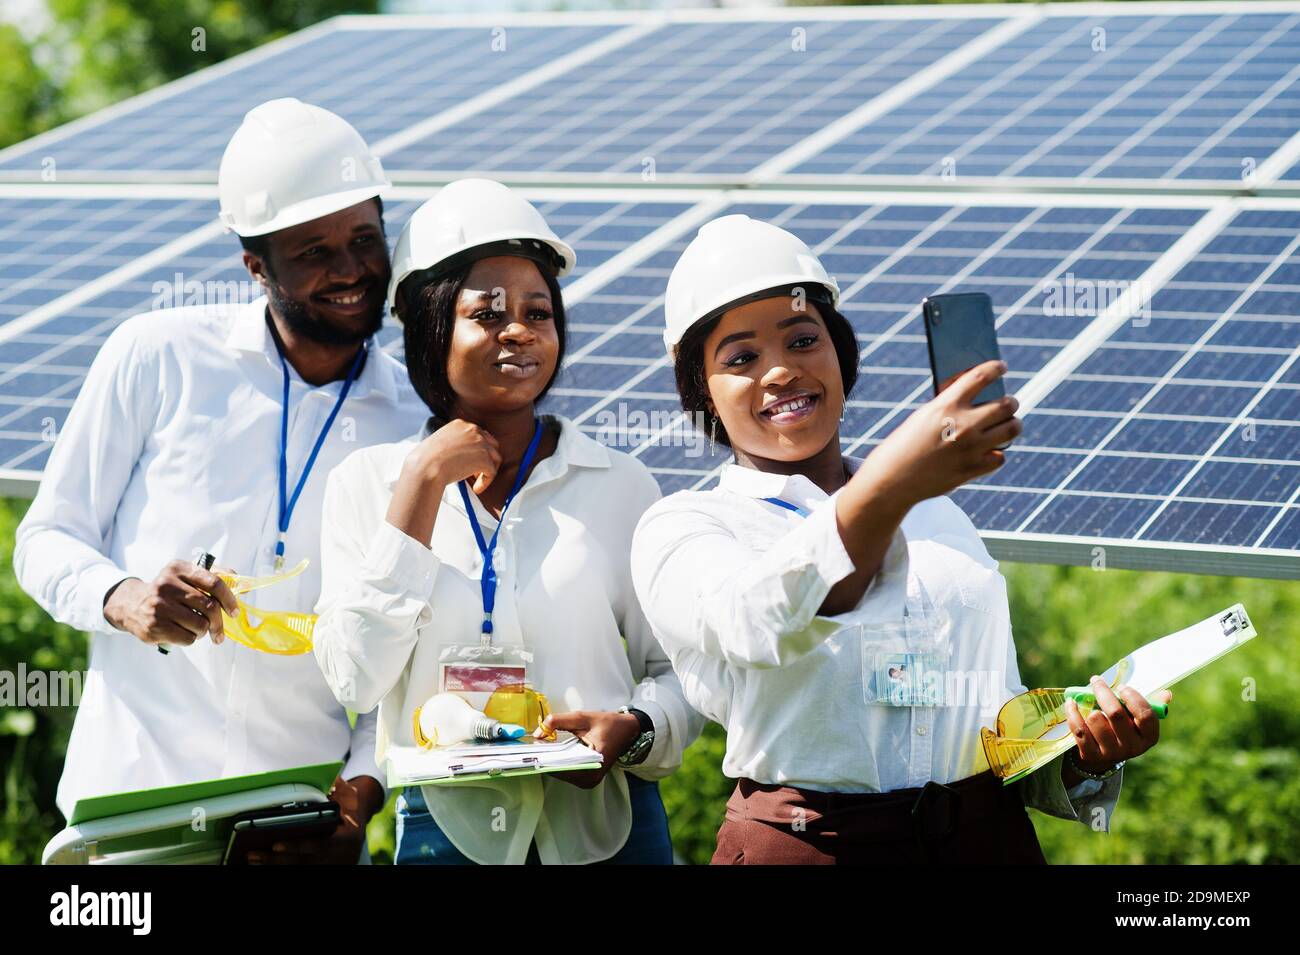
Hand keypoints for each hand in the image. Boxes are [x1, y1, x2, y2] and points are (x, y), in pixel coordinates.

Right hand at [103, 560, 238, 648]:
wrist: (131, 604)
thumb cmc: (169, 591)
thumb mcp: (185, 576)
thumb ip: (214, 577)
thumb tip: (244, 586)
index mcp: (179, 569)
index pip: (214, 582)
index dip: (229, 599)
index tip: (234, 612)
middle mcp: (167, 585)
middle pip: (209, 607)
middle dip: (219, 623)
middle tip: (220, 632)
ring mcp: (159, 606)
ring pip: (200, 625)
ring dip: (203, 631)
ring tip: (195, 628)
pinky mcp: (154, 626)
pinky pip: (187, 638)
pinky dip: (191, 639)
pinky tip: (182, 633)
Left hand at [246, 774, 383, 864]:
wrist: (357, 821)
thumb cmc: (348, 804)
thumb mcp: (347, 793)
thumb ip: (334, 786)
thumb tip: (320, 776)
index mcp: (347, 837)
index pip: (320, 844)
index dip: (297, 846)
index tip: (275, 845)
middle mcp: (339, 855)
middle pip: (303, 861)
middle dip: (276, 859)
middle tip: (253, 853)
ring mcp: (330, 864)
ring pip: (298, 867)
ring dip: (273, 864)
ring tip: (251, 856)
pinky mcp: (322, 867)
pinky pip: (299, 867)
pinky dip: (280, 865)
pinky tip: (262, 862)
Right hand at [387, 419, 501, 546]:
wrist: (425, 467)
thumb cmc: (425, 460)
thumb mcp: (439, 442)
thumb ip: (453, 443)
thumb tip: (462, 455)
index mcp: (460, 424)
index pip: (478, 435)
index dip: (477, 450)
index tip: (470, 462)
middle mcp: (473, 429)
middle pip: (491, 444)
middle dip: (486, 458)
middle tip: (476, 473)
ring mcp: (481, 443)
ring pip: (495, 458)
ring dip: (487, 471)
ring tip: (476, 482)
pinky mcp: (485, 458)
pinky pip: (492, 472)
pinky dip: (486, 482)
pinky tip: (476, 488)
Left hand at [540, 710, 641, 789]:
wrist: (627, 730)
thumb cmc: (607, 724)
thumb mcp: (582, 718)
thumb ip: (558, 721)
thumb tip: (537, 733)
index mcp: (593, 763)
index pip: (562, 765)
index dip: (546, 756)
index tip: (534, 745)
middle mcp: (590, 778)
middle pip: (560, 772)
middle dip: (546, 759)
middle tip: (536, 744)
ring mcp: (589, 781)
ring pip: (562, 774)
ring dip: (551, 762)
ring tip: (541, 748)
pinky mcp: (587, 779)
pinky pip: (568, 773)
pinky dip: (559, 764)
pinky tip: (552, 753)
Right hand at [857, 359, 1020, 507]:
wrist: (892, 479)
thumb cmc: (905, 444)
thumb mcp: (924, 416)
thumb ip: (950, 405)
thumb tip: (980, 396)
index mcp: (945, 406)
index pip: (981, 376)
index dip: (995, 368)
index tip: (1001, 367)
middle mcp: (962, 425)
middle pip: (1006, 404)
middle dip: (1010, 402)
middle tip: (1009, 403)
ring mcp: (970, 449)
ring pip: (1012, 429)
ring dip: (1013, 424)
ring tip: (1009, 424)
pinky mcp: (973, 470)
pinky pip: (1001, 457)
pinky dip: (997, 453)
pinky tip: (990, 451)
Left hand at [1064, 676, 1172, 777]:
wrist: (1103, 755)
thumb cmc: (1123, 728)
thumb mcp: (1137, 719)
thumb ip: (1150, 705)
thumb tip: (1167, 694)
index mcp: (1149, 737)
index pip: (1145, 715)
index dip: (1133, 698)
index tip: (1122, 687)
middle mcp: (1132, 748)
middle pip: (1116, 714)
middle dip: (1104, 693)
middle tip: (1096, 680)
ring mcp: (1111, 753)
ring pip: (1096, 720)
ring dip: (1090, 707)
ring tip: (1088, 702)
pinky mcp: (1090, 755)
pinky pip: (1078, 729)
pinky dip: (1073, 713)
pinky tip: (1071, 703)